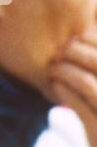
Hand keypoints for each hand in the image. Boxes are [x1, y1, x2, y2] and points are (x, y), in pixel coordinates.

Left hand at [49, 32, 96, 146]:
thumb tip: (81, 42)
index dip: (93, 40)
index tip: (76, 37)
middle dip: (76, 53)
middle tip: (60, 51)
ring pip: (89, 85)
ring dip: (66, 72)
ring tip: (54, 69)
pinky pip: (81, 108)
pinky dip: (65, 93)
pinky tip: (56, 86)